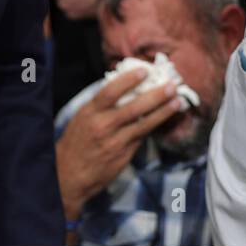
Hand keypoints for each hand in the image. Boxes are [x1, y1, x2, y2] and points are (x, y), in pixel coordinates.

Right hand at [55, 69, 182, 219]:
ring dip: (163, 112)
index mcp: (90, 112)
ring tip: (177, 102)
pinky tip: (165, 118)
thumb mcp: (82, 118)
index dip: (128, 80)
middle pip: (133, 108)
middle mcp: (103, 126)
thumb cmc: (76, 141)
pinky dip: (153, 126)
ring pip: (144, 124)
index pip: (110, 92)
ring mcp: (114, 142)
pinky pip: (141, 137)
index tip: (144, 70)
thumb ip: (101, 105)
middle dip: (155, 96)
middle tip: (171, 85)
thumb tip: (125, 86)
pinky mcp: (123, 156)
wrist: (68, 175)